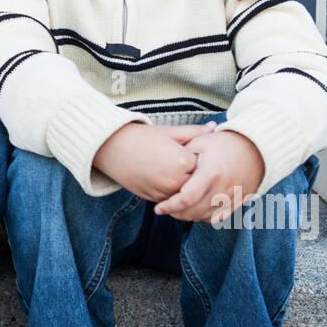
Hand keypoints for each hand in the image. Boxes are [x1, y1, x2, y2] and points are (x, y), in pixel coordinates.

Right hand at [93, 121, 215, 202]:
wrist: (112, 148)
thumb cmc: (142, 137)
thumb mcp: (170, 132)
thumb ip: (194, 132)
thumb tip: (215, 127)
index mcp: (181, 161)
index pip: (203, 165)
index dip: (202, 159)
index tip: (201, 154)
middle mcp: (174, 180)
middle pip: (196, 182)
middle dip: (197, 176)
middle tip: (196, 167)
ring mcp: (163, 192)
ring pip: (184, 194)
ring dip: (186, 187)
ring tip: (179, 172)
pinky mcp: (153, 199)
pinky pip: (171, 200)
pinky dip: (173, 193)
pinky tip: (169, 180)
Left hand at [152, 129, 264, 221]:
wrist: (256, 147)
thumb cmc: (224, 143)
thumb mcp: (200, 142)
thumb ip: (182, 156)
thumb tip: (165, 170)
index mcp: (211, 172)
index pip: (186, 198)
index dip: (169, 206)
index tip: (158, 208)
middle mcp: (223, 188)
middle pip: (194, 211)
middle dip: (176, 213)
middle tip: (164, 209)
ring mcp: (232, 197)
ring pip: (205, 217)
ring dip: (188, 216)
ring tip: (177, 209)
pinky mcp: (238, 202)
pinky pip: (218, 218)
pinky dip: (204, 217)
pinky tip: (195, 210)